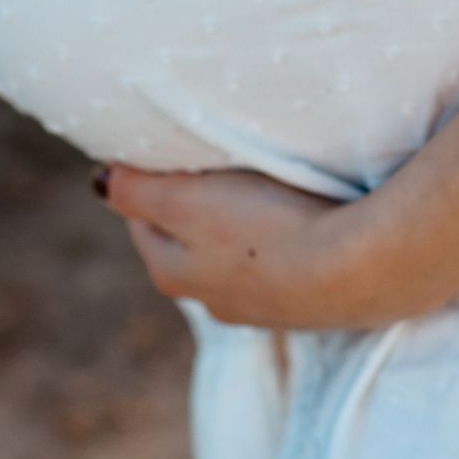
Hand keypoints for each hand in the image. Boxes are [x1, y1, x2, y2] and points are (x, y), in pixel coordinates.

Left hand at [95, 162, 433, 330]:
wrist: (361, 268)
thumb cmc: (267, 225)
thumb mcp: (188, 200)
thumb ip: (136, 190)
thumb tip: (98, 183)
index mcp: (173, 274)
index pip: (143, 219)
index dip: (150, 180)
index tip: (169, 149)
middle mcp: (213, 301)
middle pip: (188, 240)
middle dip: (194, 205)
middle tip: (214, 162)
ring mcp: (264, 309)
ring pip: (235, 255)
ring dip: (240, 223)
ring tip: (261, 185)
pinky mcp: (310, 304)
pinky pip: (280, 263)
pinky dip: (281, 238)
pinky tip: (301, 217)